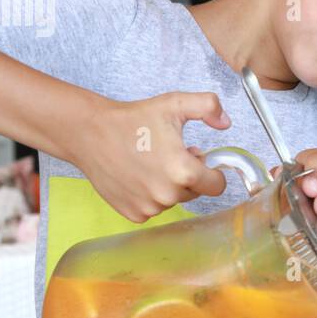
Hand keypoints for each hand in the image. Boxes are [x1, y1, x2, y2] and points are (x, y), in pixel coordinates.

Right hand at [70, 92, 231, 221]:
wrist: (90, 133)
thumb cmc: (132, 119)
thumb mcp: (174, 104)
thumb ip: (208, 106)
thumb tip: (226, 123)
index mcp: (184, 172)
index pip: (217, 186)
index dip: (211, 170)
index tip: (197, 158)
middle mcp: (168, 195)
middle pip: (195, 192)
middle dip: (188, 176)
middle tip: (169, 154)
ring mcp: (150, 208)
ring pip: (174, 200)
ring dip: (168, 185)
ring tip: (151, 163)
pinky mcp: (134, 214)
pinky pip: (154, 208)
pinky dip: (150, 195)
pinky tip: (137, 175)